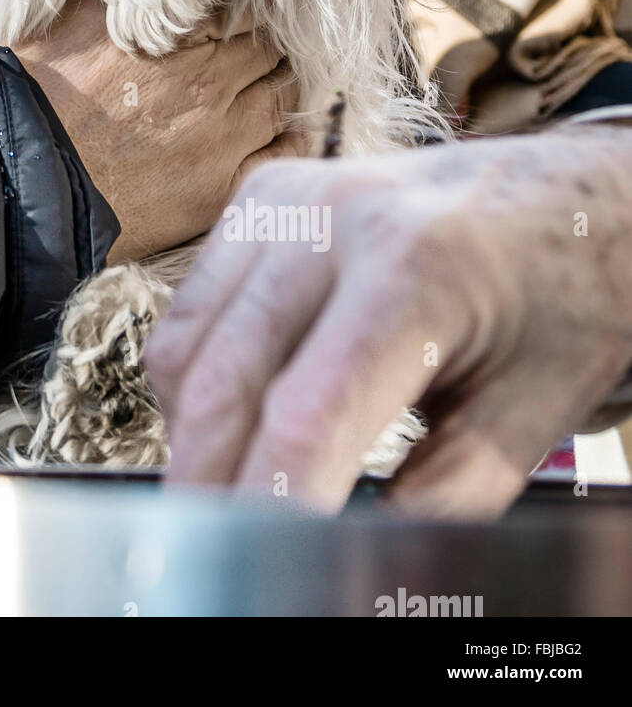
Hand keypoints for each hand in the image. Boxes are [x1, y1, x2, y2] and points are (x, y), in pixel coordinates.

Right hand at [0, 0, 306, 262]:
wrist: (17, 180)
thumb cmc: (24, 100)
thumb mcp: (54, 22)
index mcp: (170, 31)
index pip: (237, 7)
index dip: (235, 11)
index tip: (227, 19)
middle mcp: (208, 76)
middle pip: (266, 47)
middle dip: (258, 47)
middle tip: (245, 55)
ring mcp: (222, 134)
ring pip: (282, 93)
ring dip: (275, 86)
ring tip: (261, 90)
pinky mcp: (222, 188)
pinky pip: (284, 154)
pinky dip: (290, 139)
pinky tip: (281, 134)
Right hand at [145, 127, 631, 515]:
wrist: (574, 194)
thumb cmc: (568, 293)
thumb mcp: (534, 409)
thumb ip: (445, 496)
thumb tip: (361, 561)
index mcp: (419, 267)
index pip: (306, 414)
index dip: (269, 503)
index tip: (259, 565)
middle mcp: (335, 217)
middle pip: (223, 381)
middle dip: (210, 483)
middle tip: (223, 551)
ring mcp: (288, 198)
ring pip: (185, 345)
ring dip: (195, 429)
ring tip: (240, 480)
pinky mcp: (264, 196)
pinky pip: (191, 308)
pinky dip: (198, 375)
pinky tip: (244, 406)